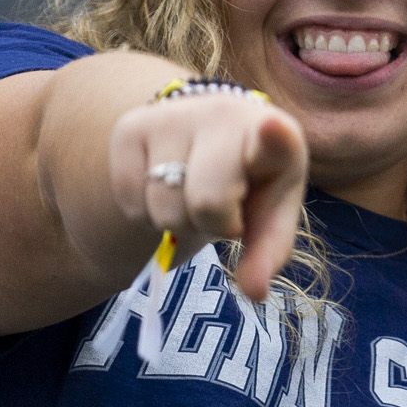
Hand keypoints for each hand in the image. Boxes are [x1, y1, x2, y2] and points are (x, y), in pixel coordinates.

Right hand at [105, 94, 306, 301]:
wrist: (207, 140)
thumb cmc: (252, 183)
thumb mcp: (271, 215)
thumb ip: (268, 252)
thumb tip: (254, 294)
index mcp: (277, 134)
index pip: (275, 137)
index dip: (274, 137)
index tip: (273, 129)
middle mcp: (223, 113)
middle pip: (207, 203)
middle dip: (214, 223)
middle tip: (225, 206)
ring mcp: (172, 115)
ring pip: (163, 208)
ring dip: (178, 220)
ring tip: (195, 193)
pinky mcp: (130, 126)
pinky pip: (129, 200)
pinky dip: (146, 211)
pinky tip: (168, 187)